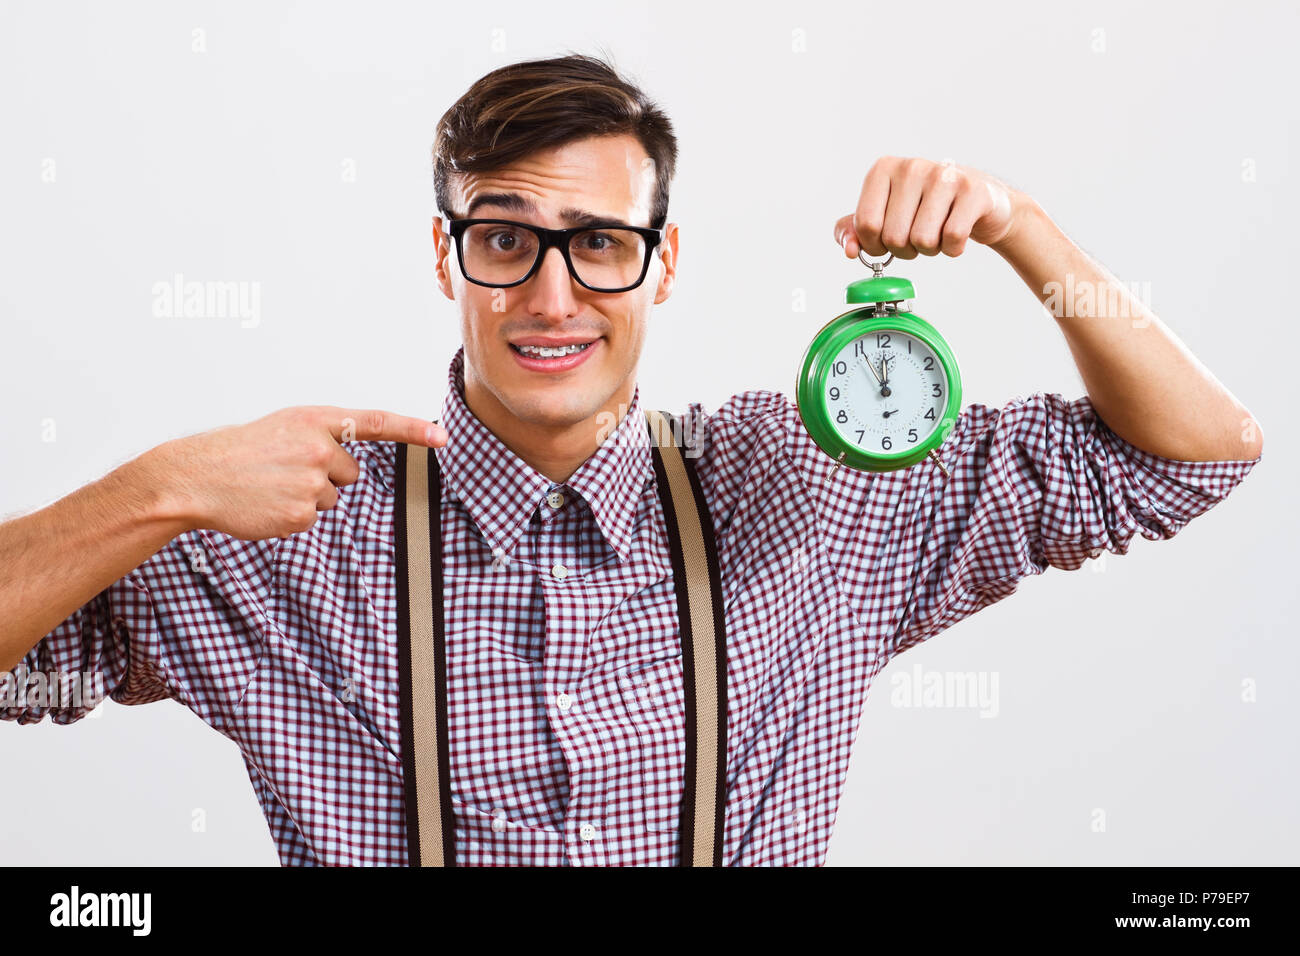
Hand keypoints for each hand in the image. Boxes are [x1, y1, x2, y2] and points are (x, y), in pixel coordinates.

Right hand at [152, 406, 448, 539]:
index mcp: (314, 419)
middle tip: (285, 469)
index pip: (376, 422)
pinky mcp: (300, 513)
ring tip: (271, 486)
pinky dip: (292, 515)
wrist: (194, 477)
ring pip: (331, 497)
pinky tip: (266, 504)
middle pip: (351, 472)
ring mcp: (310, 482)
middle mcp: (318, 447)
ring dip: (306, 496)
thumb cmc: (238, 452)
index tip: (441, 437)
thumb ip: (320, 436)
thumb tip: (347, 461)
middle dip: (325, 474)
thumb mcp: (283, 428)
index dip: (412, 430)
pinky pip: (312, 518)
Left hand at [834, 156, 1023, 259]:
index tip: (886, 240)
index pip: (866, 224)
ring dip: (929, 250)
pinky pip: (952, 238)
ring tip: (937, 232)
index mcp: (883, 169)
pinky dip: (952, 249)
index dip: (875, 245)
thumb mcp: (883, 216)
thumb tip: (849, 249)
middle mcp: (912, 167)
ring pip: (923, 240)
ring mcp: (943, 176)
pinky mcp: (972, 191)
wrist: (977, 201)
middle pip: (894, 237)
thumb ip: (854, 232)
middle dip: (904, 250)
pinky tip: (956, 235)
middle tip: (916, 237)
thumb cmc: (923, 209)